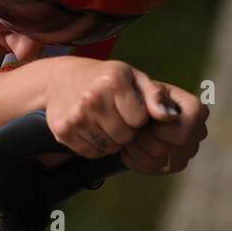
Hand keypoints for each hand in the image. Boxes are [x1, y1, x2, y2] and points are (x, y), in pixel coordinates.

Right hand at [41, 56, 206, 171]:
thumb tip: (171, 117)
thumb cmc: (103, 79)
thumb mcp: (132, 78)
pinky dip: (95, 146)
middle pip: (124, 137)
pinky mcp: (63, 131)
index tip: (129, 108)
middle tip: (115, 116)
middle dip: (125, 131)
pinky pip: (91, 152)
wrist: (60, 79)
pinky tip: (91, 129)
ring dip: (110, 140)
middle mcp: (93, 98)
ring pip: (109, 148)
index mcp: (113, 81)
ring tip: (103, 122)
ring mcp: (76, 116)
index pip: (139, 120)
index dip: (138, 117)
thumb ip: (155, 96)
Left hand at [119, 81, 207, 174]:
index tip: (144, 120)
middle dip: (144, 139)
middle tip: (132, 129)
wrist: (135, 109)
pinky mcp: (175, 164)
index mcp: (198, 110)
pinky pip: (152, 170)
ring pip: (159, 162)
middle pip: (167, 150)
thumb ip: (154, 96)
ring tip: (130, 135)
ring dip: (137, 149)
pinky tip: (131, 146)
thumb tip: (167, 116)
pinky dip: (136, 160)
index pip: (181, 135)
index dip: (157, 130)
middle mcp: (199, 133)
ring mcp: (188, 151)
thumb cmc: (141, 95)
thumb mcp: (143, 87)